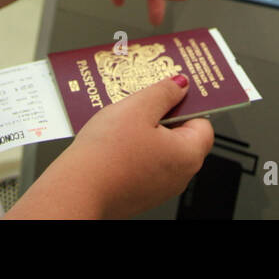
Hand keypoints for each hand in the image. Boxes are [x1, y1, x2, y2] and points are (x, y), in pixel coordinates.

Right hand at [25, 75, 214, 218]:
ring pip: (159, 149)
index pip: (203, 122)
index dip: (186, 103)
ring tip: (121, 122)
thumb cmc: (106, 155)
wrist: (76, 191)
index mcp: (188, 154)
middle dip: (161, 116)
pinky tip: (113, 142)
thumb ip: (164, 92)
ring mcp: (159, 188)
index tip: (170, 90)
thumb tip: (180, 85)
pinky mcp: (139, 193)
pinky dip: (133, 151)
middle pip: (181, 135)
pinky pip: (143, 164)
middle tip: (140, 104)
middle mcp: (179, 176)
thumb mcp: (137, 108)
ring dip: (144, 133)